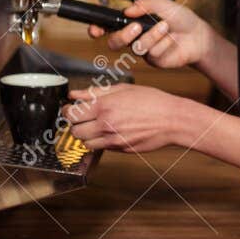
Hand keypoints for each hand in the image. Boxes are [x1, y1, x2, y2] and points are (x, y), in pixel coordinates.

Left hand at [65, 83, 189, 152]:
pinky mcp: (120, 149)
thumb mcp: (123, 89)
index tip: (70, 110)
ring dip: (86, 135)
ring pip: (85, 143)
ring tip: (96, 126)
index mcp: (104, 106)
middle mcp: (105, 124)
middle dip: (75, 124)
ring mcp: (112, 139)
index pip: (71, 114)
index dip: (67, 112)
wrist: (172, 120)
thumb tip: (74, 95)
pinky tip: (110, 131)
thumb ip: (95, 92)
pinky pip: (100, 147)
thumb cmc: (152, 101)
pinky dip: (100, 141)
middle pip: (74, 131)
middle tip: (82, 118)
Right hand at [87, 0, 214, 69]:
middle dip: (124, 35)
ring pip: (136, 47)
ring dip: (152, 36)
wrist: (198, 35)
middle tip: (138, 26)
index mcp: (132, 21)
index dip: (97, 29)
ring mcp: (143, 50)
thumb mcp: (164, 4)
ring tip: (165, 27)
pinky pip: (152, 54)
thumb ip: (145, 4)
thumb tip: (128, 10)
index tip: (95, 29)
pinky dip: (163, 44)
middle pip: (114, 42)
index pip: (107, 26)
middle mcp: (134, 37)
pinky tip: (172, 40)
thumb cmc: (181, 18)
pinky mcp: (153, 60)